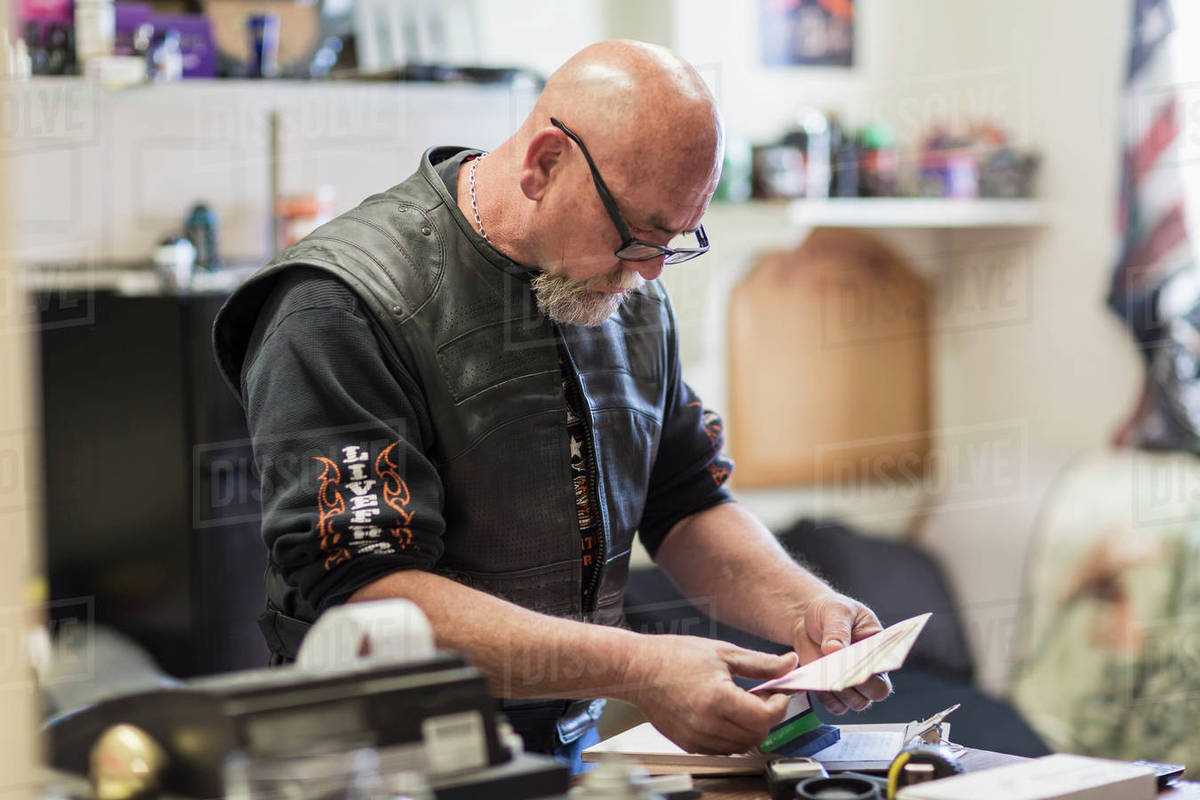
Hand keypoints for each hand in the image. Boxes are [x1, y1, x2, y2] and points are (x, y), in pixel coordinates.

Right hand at [624, 635, 797, 753]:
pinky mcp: (689, 744)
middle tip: (761, 695)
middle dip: (766, 716)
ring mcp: (697, 737)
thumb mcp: (723, 652)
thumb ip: (761, 662)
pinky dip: (731, 735)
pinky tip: (724, 713)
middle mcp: (707, 723)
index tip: (778, 692)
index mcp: (718, 698)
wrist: (638, 669)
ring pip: (742, 745)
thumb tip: (789, 663)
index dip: (779, 705)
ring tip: (740, 703)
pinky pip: (722, 748)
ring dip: (749, 727)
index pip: (765, 717)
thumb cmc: (674, 656)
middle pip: (757, 735)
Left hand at [793, 592, 892, 714]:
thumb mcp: (836, 611)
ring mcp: (852, 682)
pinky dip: (826, 699)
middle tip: (843, 676)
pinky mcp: (833, 690)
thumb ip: (837, 630)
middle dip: (862, 686)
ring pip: (857, 702)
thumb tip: (834, 650)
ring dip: (842, 694)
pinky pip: (835, 705)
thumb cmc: (830, 611)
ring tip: (825, 679)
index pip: (888, 663)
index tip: (865, 665)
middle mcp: (870, 669)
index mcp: (879, 646)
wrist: (807, 619)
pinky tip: (814, 685)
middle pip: (877, 691)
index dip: (879, 667)